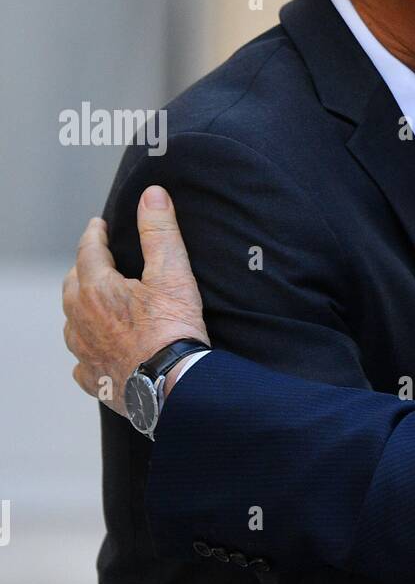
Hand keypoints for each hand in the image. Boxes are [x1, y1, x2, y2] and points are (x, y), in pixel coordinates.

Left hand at [63, 186, 207, 414]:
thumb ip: (160, 232)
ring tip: (94, 304)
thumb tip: (152, 196)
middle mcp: (81, 319)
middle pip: (73, 284)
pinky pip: (81, 363)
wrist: (174, 387)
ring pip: (71, 322)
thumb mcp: (172, 274)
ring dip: (80, 308)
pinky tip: (97, 352)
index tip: (99, 226)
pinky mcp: (94, 379)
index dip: (95, 234)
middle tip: (98, 261)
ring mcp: (84, 351)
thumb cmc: (173, 332)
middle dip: (84, 269)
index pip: (88, 251)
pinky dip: (87, 351)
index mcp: (96, 289)